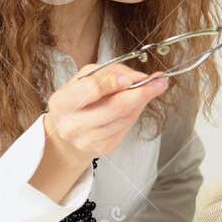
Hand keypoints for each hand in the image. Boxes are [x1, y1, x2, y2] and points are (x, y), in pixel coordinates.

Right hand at [31, 63, 167, 200]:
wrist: (66, 133)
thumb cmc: (77, 100)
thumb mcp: (83, 78)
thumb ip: (108, 73)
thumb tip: (137, 77)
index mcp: (61, 102)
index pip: (92, 89)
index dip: (116, 82)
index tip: (138, 76)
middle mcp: (72, 125)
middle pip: (116, 107)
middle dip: (142, 92)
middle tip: (160, 81)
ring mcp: (88, 140)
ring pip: (125, 118)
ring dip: (141, 102)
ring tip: (148, 89)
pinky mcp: (103, 148)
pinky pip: (127, 127)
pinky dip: (135, 113)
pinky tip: (135, 105)